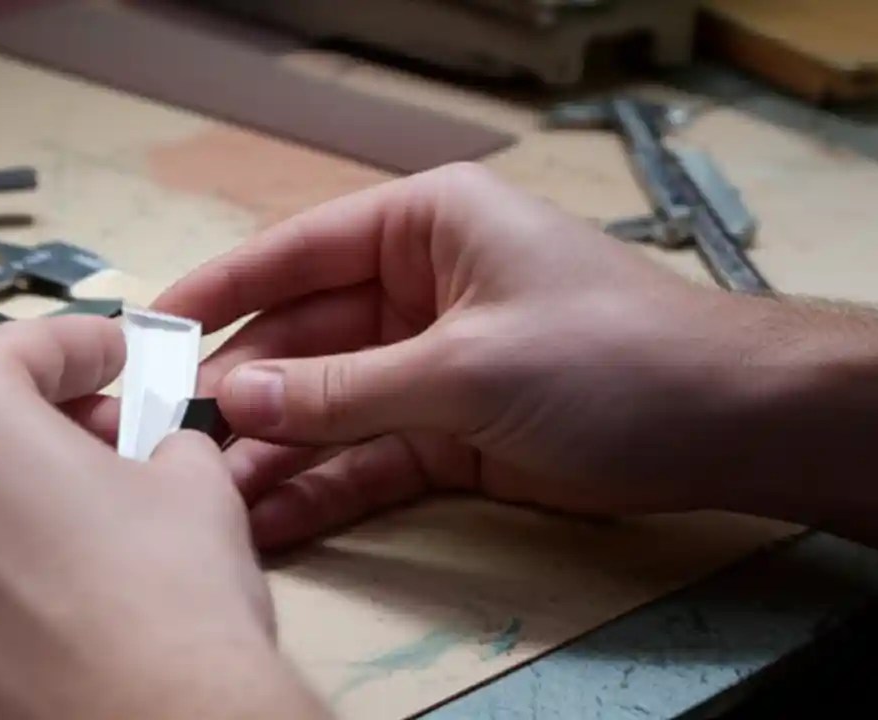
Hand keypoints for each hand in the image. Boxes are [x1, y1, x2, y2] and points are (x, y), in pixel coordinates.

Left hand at [0, 316, 326, 718]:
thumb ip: (162, 442)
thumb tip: (157, 449)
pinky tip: (14, 601)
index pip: (17, 350)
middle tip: (98, 442)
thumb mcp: (192, 488)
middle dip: (26, 421)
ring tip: (52, 528)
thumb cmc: (167, 612)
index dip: (81, 347)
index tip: (112, 356)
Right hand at [156, 163, 771, 550]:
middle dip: (246, 392)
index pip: (299, 252)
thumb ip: (341, 390)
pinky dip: (326, 485)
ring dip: (276, 450)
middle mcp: (419, 289)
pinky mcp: (448, 432)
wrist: (723, 426)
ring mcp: (430, 365)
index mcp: (425, 229)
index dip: (223, 290)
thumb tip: (234, 397)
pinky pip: (368, 455)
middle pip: (305, 339)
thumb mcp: (462, 367)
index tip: (154, 326)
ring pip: (329, 406)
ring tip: (213, 497)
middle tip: (175, 440)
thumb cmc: (608, 355)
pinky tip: (274, 517)